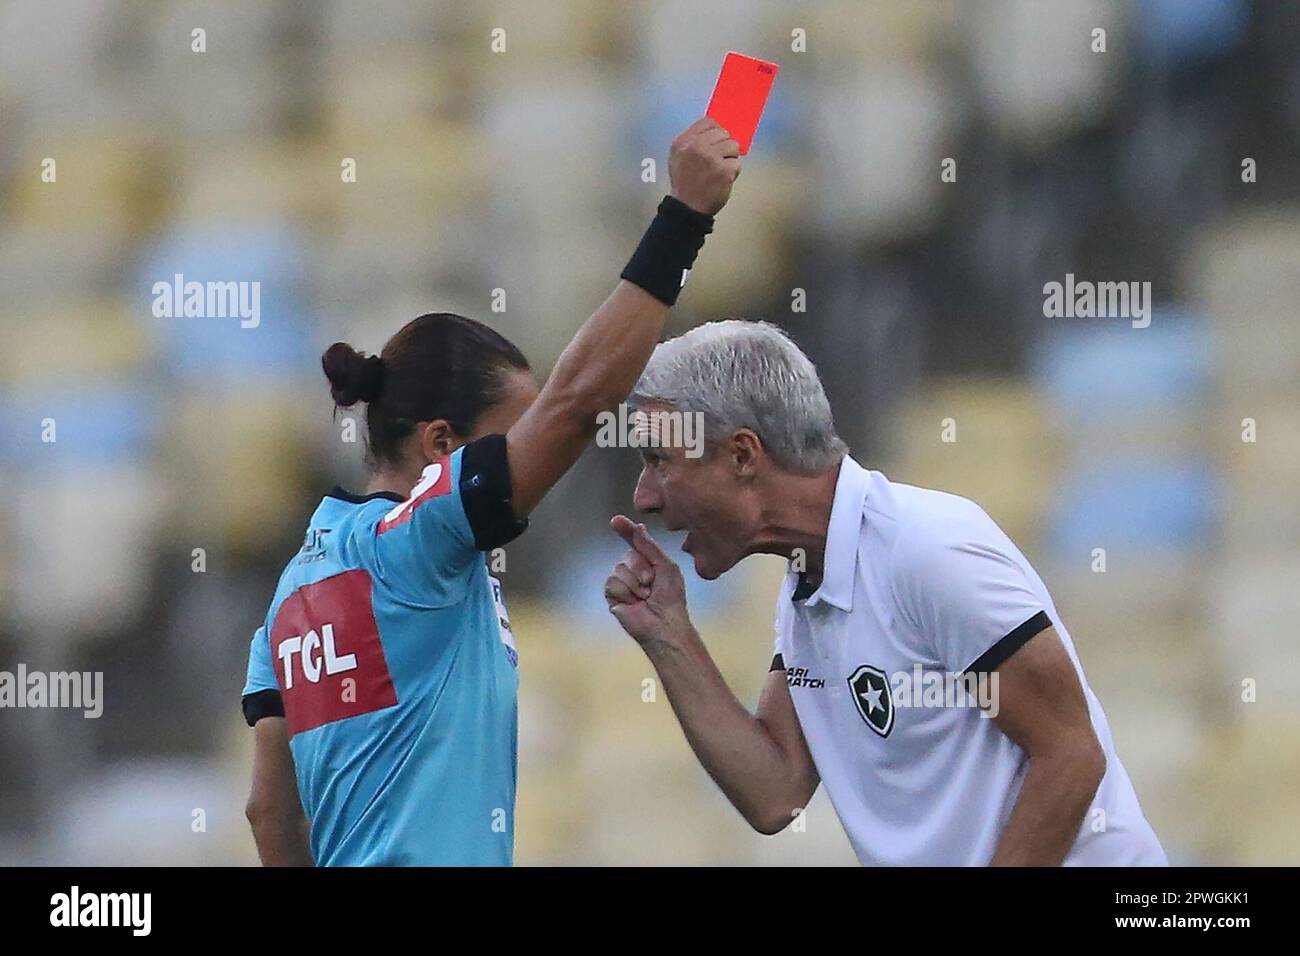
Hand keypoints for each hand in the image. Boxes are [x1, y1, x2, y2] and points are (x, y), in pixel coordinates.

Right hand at [605, 514, 690, 644]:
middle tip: (651, 584)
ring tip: (645, 596)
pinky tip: (634, 603)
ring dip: (635, 583)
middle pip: (627, 555)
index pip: (634, 542)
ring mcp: (622, 583)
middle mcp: (633, 570)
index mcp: (648, 562)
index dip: (625, 531)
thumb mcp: (665, 566)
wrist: (664, 622)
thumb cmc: (671, 597)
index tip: (616, 521)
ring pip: (618, 568)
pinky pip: (611, 583)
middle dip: (641, 568)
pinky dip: (625, 592)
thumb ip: (649, 546)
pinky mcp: (613, 596)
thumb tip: (638, 527)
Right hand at [668, 118, 741, 215]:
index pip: (707, 122)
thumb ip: (692, 141)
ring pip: (734, 146)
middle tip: (717, 160)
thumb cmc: (685, 183)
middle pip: (724, 133)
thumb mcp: (678, 157)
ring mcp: (711, 158)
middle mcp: (697, 147)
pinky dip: (733, 172)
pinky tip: (722, 180)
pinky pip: (737, 163)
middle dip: (724, 146)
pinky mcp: (724, 170)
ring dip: (730, 158)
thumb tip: (715, 130)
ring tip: (719, 170)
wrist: (687, 207)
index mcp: (684, 142)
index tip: (717, 141)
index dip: (716, 131)